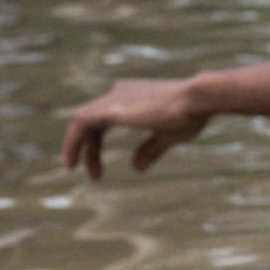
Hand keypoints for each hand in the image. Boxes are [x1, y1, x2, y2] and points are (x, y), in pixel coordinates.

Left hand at [64, 76, 213, 178]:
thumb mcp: (168, 136)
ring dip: (77, 146)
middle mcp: (121, 93)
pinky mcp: (110, 109)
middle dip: (90, 148)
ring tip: (73, 168)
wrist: (197, 99)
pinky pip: (80, 124)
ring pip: (82, 121)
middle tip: (95, 175)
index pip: (106, 119)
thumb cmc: (190, 114)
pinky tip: (72, 162)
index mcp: (134, 96)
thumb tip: (136, 168)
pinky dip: (73, 142)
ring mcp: (114, 99)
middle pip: (94, 122)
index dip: (98, 142)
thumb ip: (150, 150)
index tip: (99, 167)